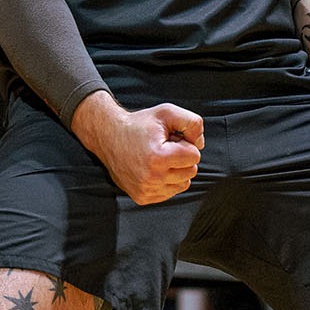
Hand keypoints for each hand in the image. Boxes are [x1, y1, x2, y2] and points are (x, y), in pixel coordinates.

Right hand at [74, 95, 204, 204]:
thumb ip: (191, 122)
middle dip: (182, 158)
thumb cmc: (139, 125)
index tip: (170, 139)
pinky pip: (170, 192)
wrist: (109, 137)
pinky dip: (166, 181)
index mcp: (158, 157)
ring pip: (182, 184)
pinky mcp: (142, 198)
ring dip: (176, 171)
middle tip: (165, 148)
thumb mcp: (166, 112)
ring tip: (159, 158)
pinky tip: (153, 169)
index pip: (194, 156)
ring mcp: (146, 190)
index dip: (185, 144)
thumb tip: (200, 144)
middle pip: (191, 172)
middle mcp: (151, 178)